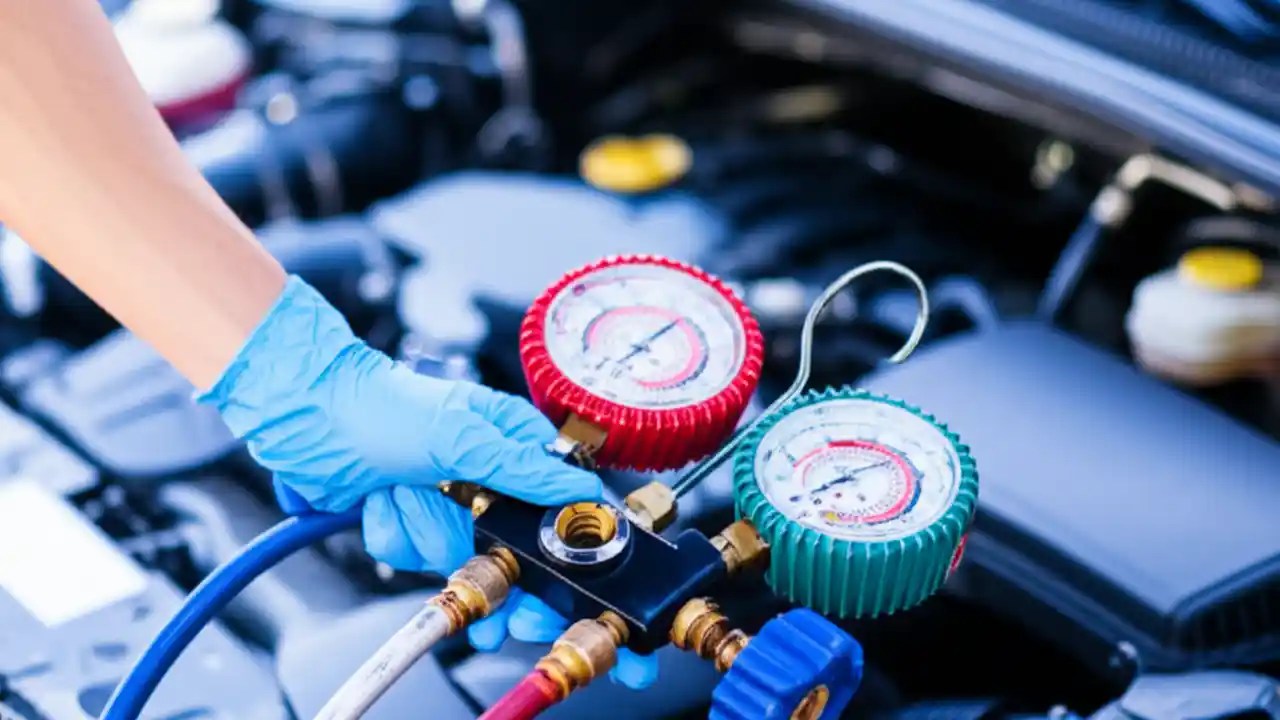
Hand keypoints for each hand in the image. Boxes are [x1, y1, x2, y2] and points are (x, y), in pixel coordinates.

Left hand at [199, 277, 654, 685]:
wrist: (307, 414)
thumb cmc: (382, 404)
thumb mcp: (461, 435)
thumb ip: (523, 470)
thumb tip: (581, 490)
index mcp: (510, 444)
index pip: (556, 502)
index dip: (561, 547)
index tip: (561, 585)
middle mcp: (484, 477)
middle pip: (511, 548)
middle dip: (491, 573)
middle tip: (501, 619)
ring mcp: (445, 503)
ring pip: (454, 554)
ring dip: (421, 530)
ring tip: (402, 490)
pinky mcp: (409, 524)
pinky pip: (412, 555)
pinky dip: (391, 532)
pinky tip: (378, 499)